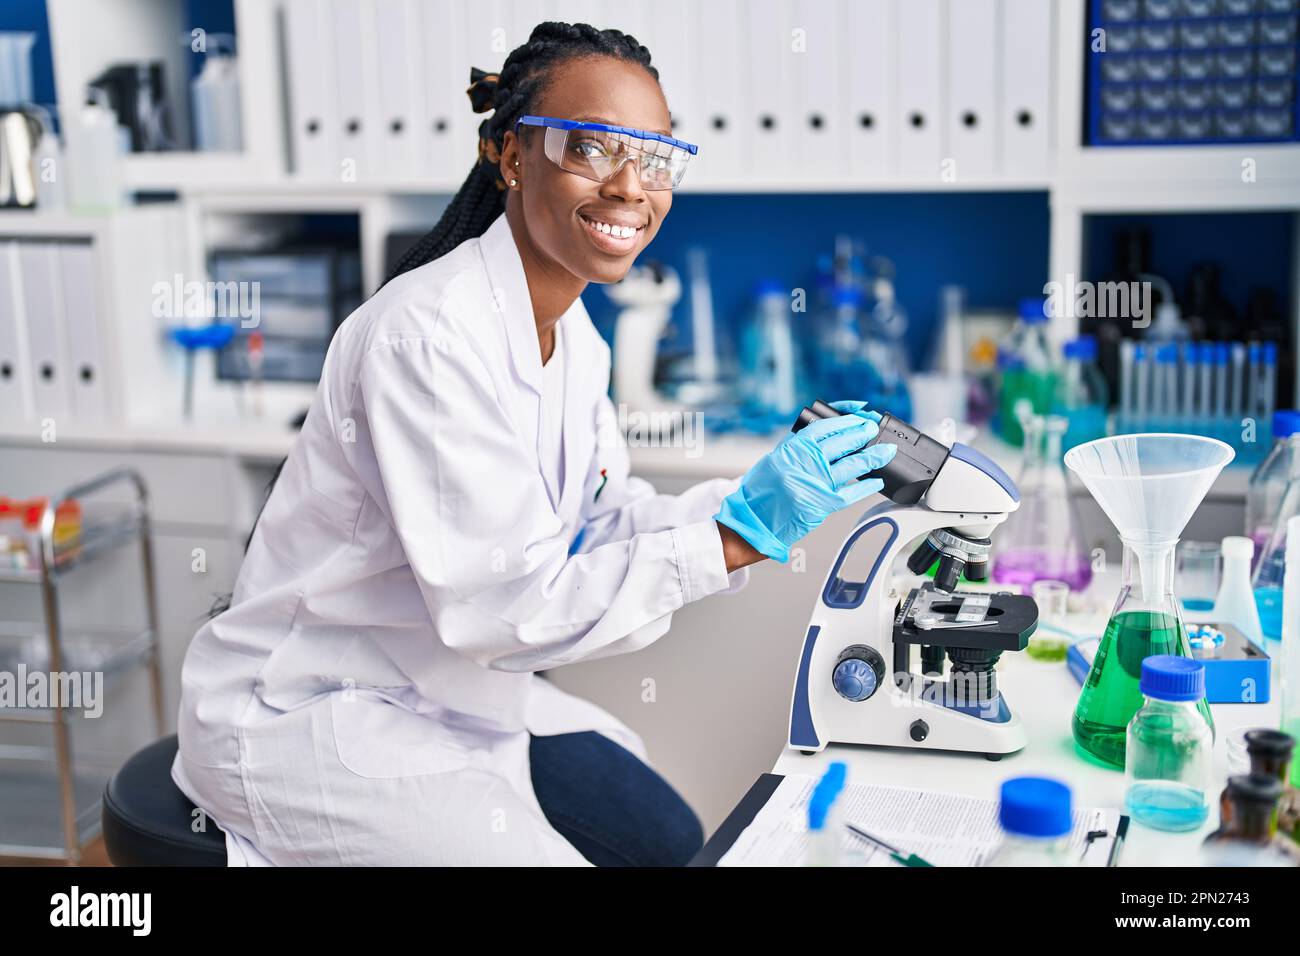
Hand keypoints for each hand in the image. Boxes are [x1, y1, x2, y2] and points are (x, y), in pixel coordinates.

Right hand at [714, 405, 897, 562]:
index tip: (860, 412)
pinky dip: (866, 486)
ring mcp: (815, 483)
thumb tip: (825, 436)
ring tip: (886, 451)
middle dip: (863, 433)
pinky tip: (876, 480)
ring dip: (873, 456)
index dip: (846, 416)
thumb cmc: (760, 492)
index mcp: (792, 449)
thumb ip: (798, 448)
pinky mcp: (822, 504)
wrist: (752, 520)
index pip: (825, 426)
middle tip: (874, 428)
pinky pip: (851, 493)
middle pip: (842, 442)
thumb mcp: (775, 460)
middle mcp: (804, 463)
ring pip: (852, 465)